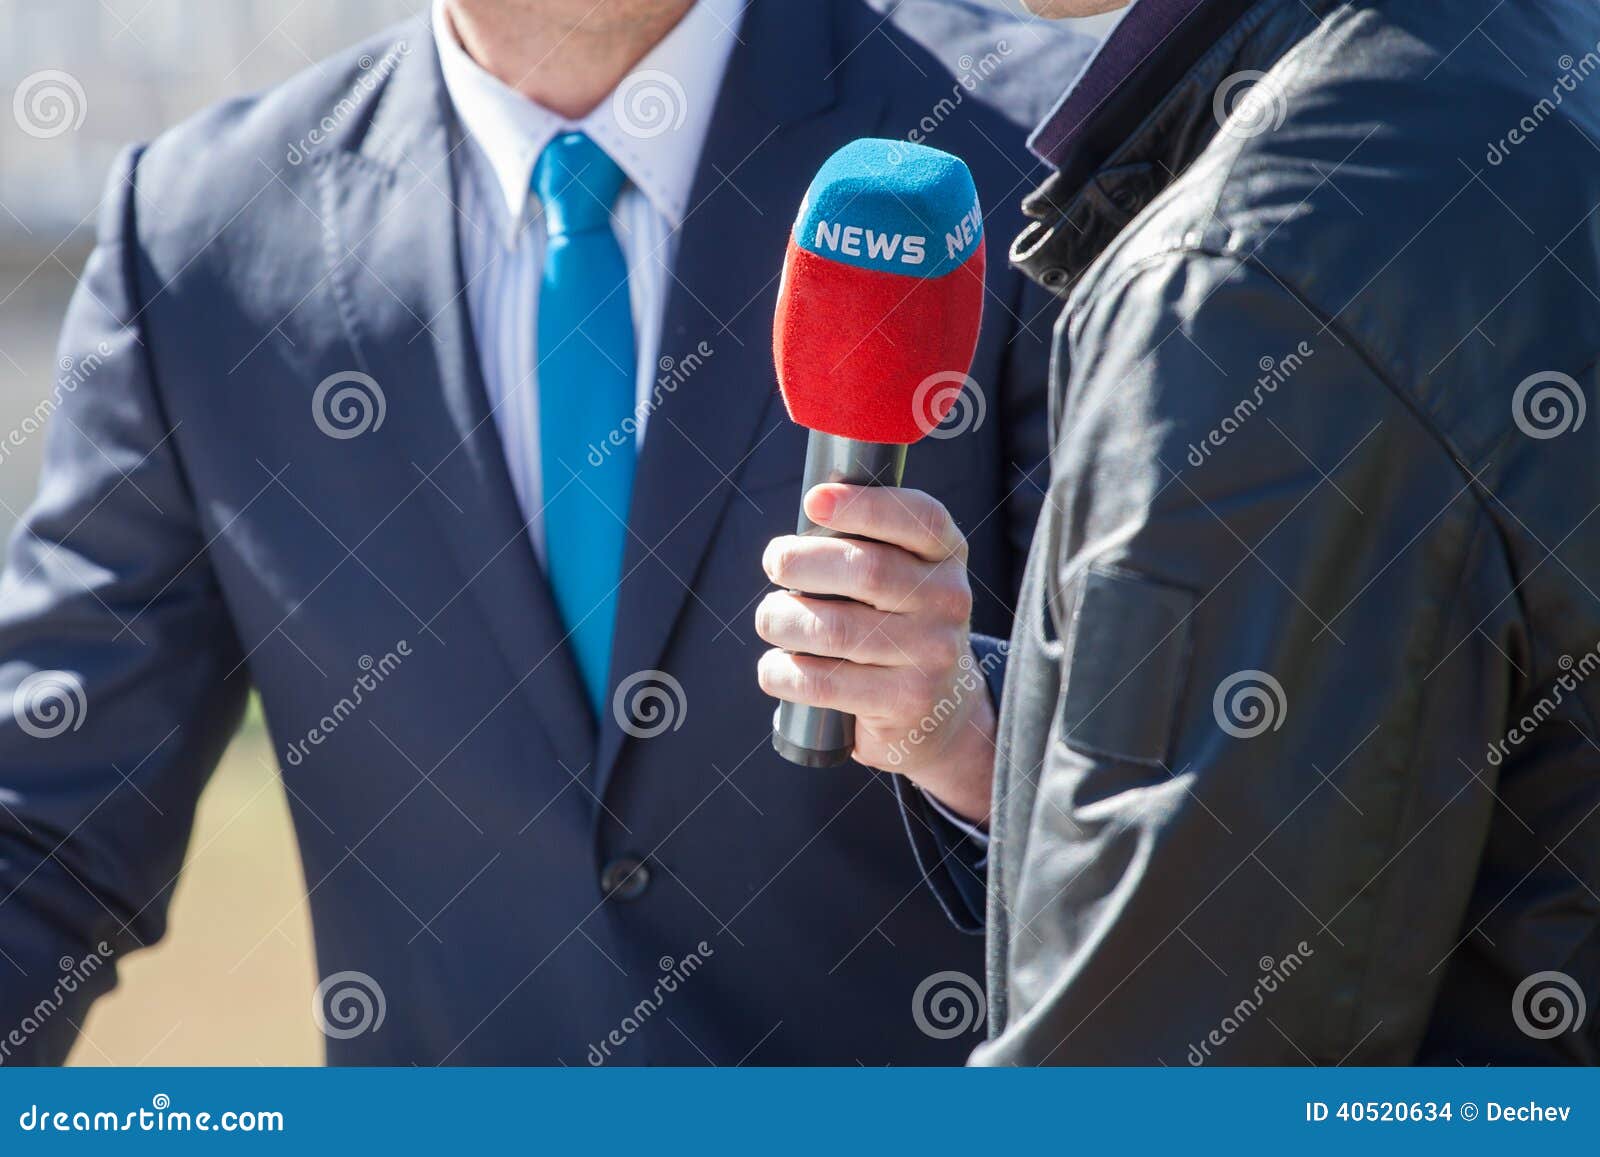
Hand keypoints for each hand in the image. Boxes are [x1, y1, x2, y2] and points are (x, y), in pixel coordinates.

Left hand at [755, 483, 995, 823]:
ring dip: (781, 619)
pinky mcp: (907, 702)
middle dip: (802, 561)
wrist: (938, 710)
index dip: (863, 506)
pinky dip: (782, 671)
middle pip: (866, 570)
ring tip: (772, 619)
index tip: (813, 500)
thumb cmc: (893, 623)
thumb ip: (860, 544)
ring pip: (833, 629)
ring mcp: (932, 654)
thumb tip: (797, 529)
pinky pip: (822, 681)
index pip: (917, 518)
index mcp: (945, 554)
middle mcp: (948, 600)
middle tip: (776, 563)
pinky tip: (775, 666)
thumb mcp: (900, 574)